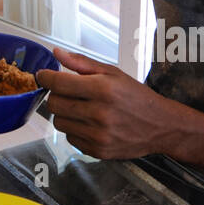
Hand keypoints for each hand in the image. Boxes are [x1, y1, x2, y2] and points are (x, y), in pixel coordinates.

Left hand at [37, 46, 178, 159]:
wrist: (160, 126)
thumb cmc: (136, 96)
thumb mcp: (113, 73)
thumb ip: (82, 63)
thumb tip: (56, 53)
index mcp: (103, 89)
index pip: (59, 83)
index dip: (46, 77)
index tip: (43, 76)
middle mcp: (99, 114)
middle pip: (54, 104)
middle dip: (56, 95)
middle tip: (68, 92)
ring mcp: (98, 135)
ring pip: (59, 122)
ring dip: (65, 113)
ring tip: (81, 108)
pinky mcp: (98, 151)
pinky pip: (70, 138)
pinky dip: (75, 129)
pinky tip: (90, 123)